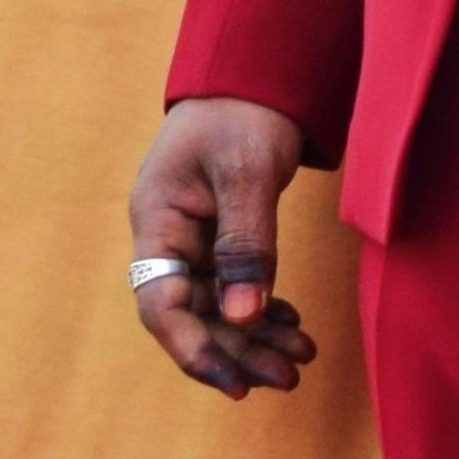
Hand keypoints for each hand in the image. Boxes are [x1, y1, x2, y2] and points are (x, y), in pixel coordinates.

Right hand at [128, 99, 316, 398]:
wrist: (254, 77)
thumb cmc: (243, 114)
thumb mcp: (246, 173)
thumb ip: (245, 245)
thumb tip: (244, 318)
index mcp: (157, 222)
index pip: (161, 305)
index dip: (193, 349)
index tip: (232, 382)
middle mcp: (170, 240)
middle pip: (193, 316)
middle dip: (238, 352)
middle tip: (288, 378)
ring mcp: (195, 242)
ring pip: (218, 309)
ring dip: (256, 339)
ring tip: (300, 361)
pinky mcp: (221, 239)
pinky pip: (236, 290)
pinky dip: (264, 312)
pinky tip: (292, 328)